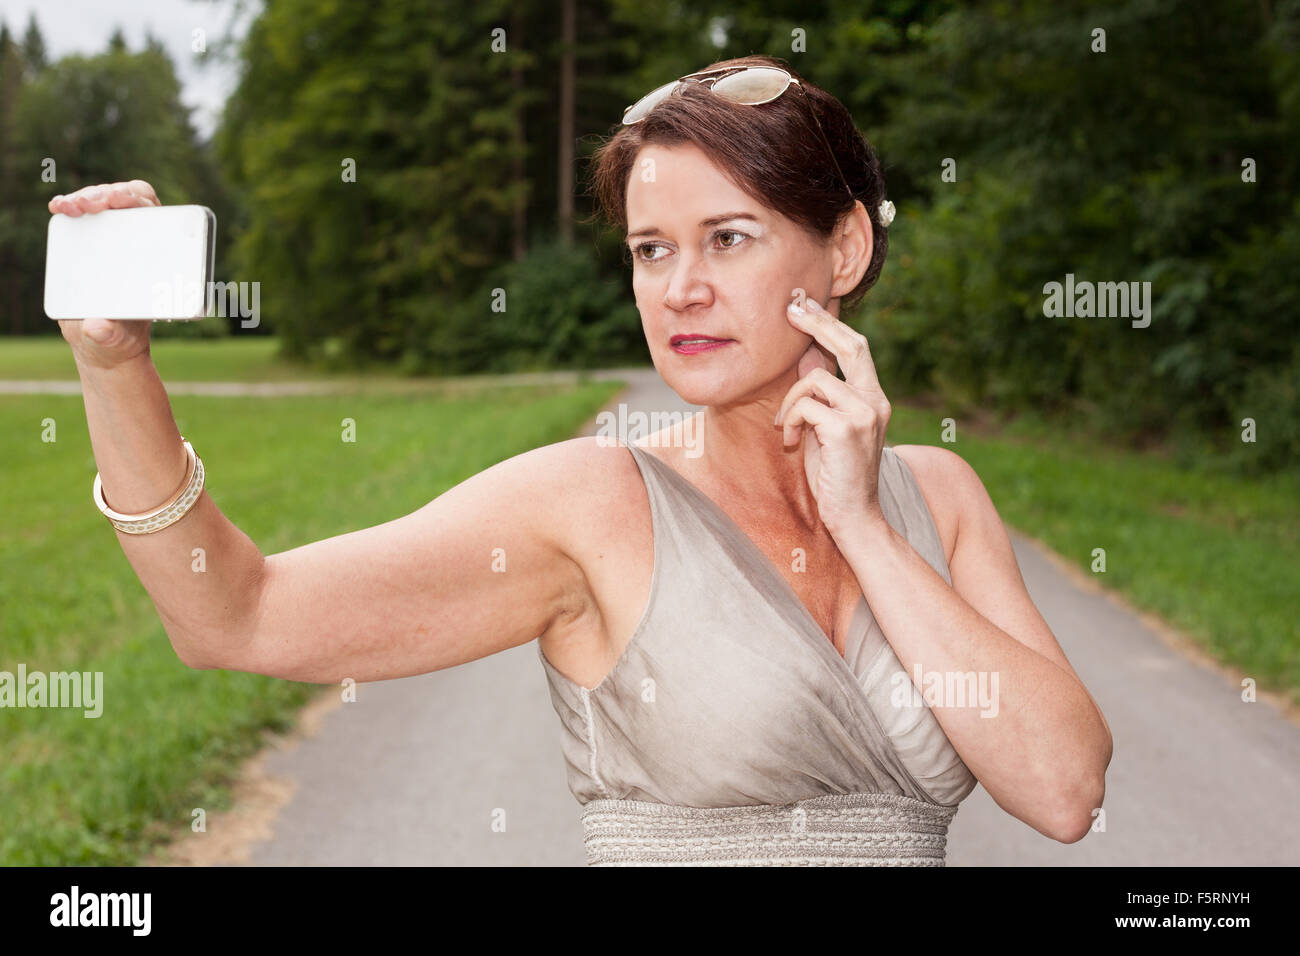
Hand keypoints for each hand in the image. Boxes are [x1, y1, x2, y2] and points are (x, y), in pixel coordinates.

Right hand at [48, 180, 161, 370]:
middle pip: (129, 203)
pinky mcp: (92, 241)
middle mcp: (140, 243)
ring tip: (69, 206)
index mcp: (157, 260)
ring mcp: (115, 239)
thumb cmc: (120, 338)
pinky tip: (58, 207)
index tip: (119, 201)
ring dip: (87, 197)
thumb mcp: (115, 339)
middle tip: (87, 204)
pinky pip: (83, 215)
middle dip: (108, 194)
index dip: (138, 200)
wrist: (104, 342)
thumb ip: (109, 335)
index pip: (155, 216)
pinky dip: (70, 206)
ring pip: (104, 204)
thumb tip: (97, 327)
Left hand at [774, 295, 891, 537]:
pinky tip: (789, 443)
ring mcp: (864, 413)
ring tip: (786, 429)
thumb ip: (821, 395)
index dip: (831, 322)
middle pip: (849, 343)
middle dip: (818, 321)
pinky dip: (790, 421)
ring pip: (815, 380)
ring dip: (789, 402)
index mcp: (874, 398)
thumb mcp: (826, 429)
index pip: (856, 347)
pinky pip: (805, 405)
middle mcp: (875, 401)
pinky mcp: (847, 429)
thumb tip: (806, 355)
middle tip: (791, 308)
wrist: (855, 519)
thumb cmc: (836, 477)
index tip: (805, 304)